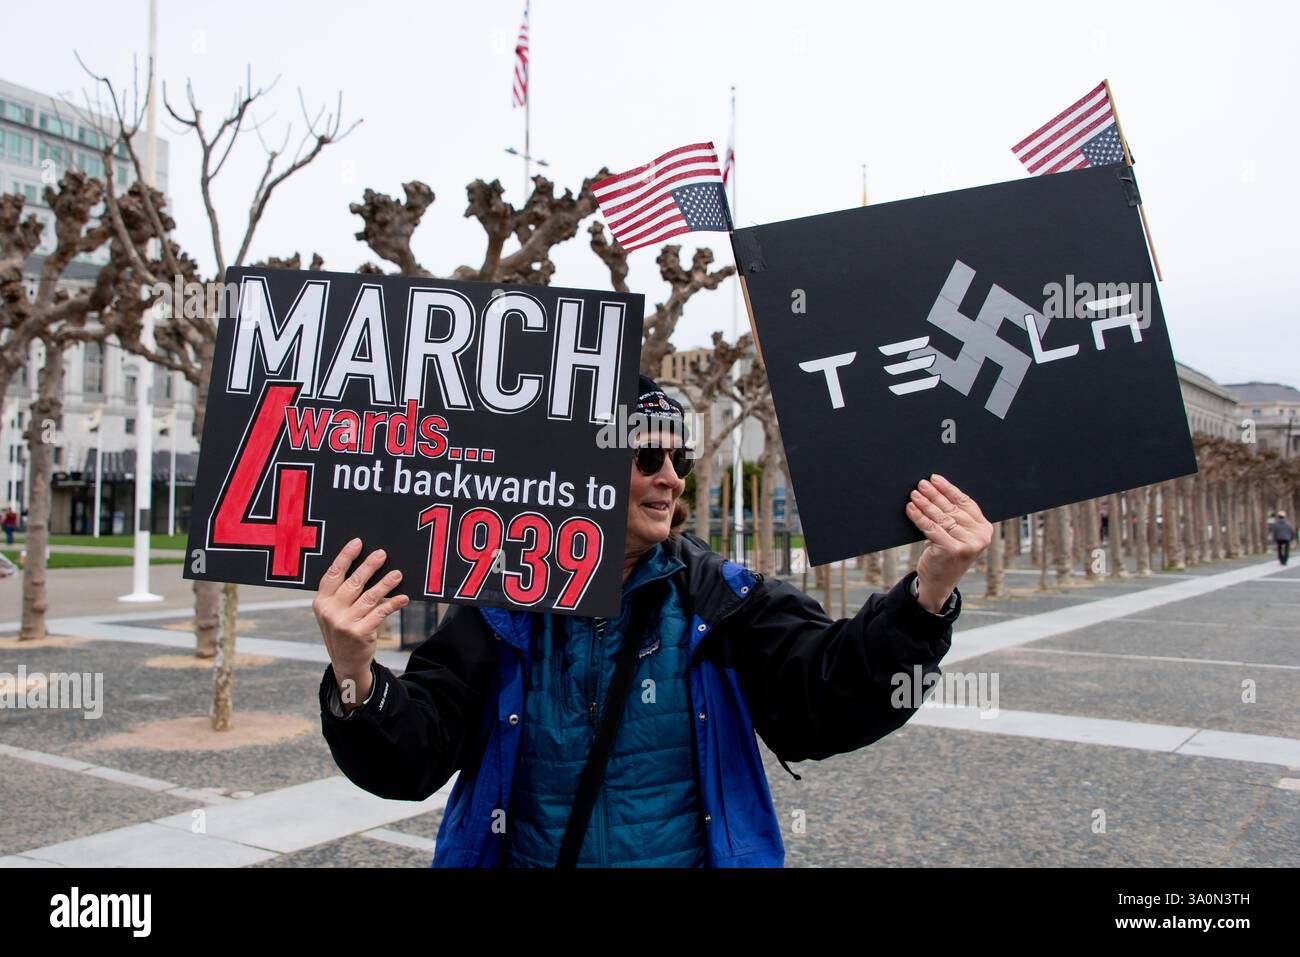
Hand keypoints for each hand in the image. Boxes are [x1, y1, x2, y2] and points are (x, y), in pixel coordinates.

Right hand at [312, 538, 408, 710]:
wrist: (346, 663)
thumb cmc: (342, 630)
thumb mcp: (331, 612)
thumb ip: (339, 593)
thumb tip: (362, 565)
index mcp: (320, 602)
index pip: (333, 574)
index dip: (345, 557)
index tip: (357, 543)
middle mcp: (330, 612)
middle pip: (353, 583)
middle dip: (369, 566)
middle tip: (382, 554)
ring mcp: (344, 623)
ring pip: (369, 597)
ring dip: (386, 584)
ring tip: (398, 574)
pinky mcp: (359, 633)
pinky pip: (380, 613)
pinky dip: (393, 604)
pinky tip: (403, 598)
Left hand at [905, 473, 993, 612]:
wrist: (939, 583)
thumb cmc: (945, 553)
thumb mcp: (956, 534)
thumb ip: (954, 517)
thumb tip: (934, 489)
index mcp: (984, 528)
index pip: (965, 502)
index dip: (949, 489)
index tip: (935, 478)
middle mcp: (980, 536)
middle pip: (952, 509)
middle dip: (934, 495)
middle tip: (920, 484)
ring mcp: (968, 544)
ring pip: (941, 518)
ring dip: (925, 504)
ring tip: (914, 494)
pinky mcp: (953, 550)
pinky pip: (931, 528)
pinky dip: (919, 517)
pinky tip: (911, 509)